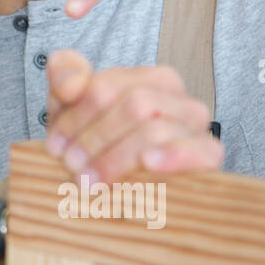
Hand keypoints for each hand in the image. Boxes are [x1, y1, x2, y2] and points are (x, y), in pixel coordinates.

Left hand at [43, 50, 222, 183]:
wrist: (122, 189)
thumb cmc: (99, 142)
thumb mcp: (72, 105)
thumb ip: (65, 76)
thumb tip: (70, 85)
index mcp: (149, 79)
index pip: (108, 87)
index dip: (76, 116)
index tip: (57, 144)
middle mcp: (178, 98)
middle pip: (134, 105)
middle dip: (95, 138)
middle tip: (71, 165)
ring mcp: (196, 126)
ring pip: (155, 128)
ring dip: (115, 157)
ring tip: (90, 180)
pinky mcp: (208, 155)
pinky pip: (198, 150)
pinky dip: (171, 155)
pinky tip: (147, 163)